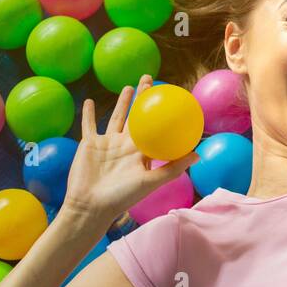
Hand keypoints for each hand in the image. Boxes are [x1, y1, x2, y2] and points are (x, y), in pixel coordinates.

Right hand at [61, 75, 199, 222]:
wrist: (91, 206)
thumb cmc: (122, 197)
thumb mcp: (150, 181)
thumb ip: (173, 168)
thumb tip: (198, 154)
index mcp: (141, 152)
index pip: (155, 126)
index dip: (162, 112)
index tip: (171, 96)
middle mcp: (125, 145)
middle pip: (137, 116)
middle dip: (144, 98)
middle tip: (150, 79)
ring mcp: (107, 144)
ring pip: (116, 117)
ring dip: (122, 102)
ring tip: (128, 86)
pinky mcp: (89, 145)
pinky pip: (89, 125)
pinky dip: (88, 114)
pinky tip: (89, 101)